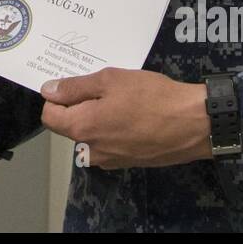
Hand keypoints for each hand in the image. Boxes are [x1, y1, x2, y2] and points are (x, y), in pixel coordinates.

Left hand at [39, 68, 211, 168]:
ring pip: (91, 134)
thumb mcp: (110, 81)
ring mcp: (110, 160)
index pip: (50, 116)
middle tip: (104, 87)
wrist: (194, 124)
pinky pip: (109, 143)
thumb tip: (48, 91)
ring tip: (122, 99)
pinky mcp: (128, 162)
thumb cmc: (151, 97)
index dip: (57, 97)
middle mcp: (91, 150)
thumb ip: (75, 87)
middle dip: (79, 106)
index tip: (74, 84)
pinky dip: (114, 129)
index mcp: (81, 129)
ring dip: (98, 117)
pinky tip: (134, 114)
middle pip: (70, 126)